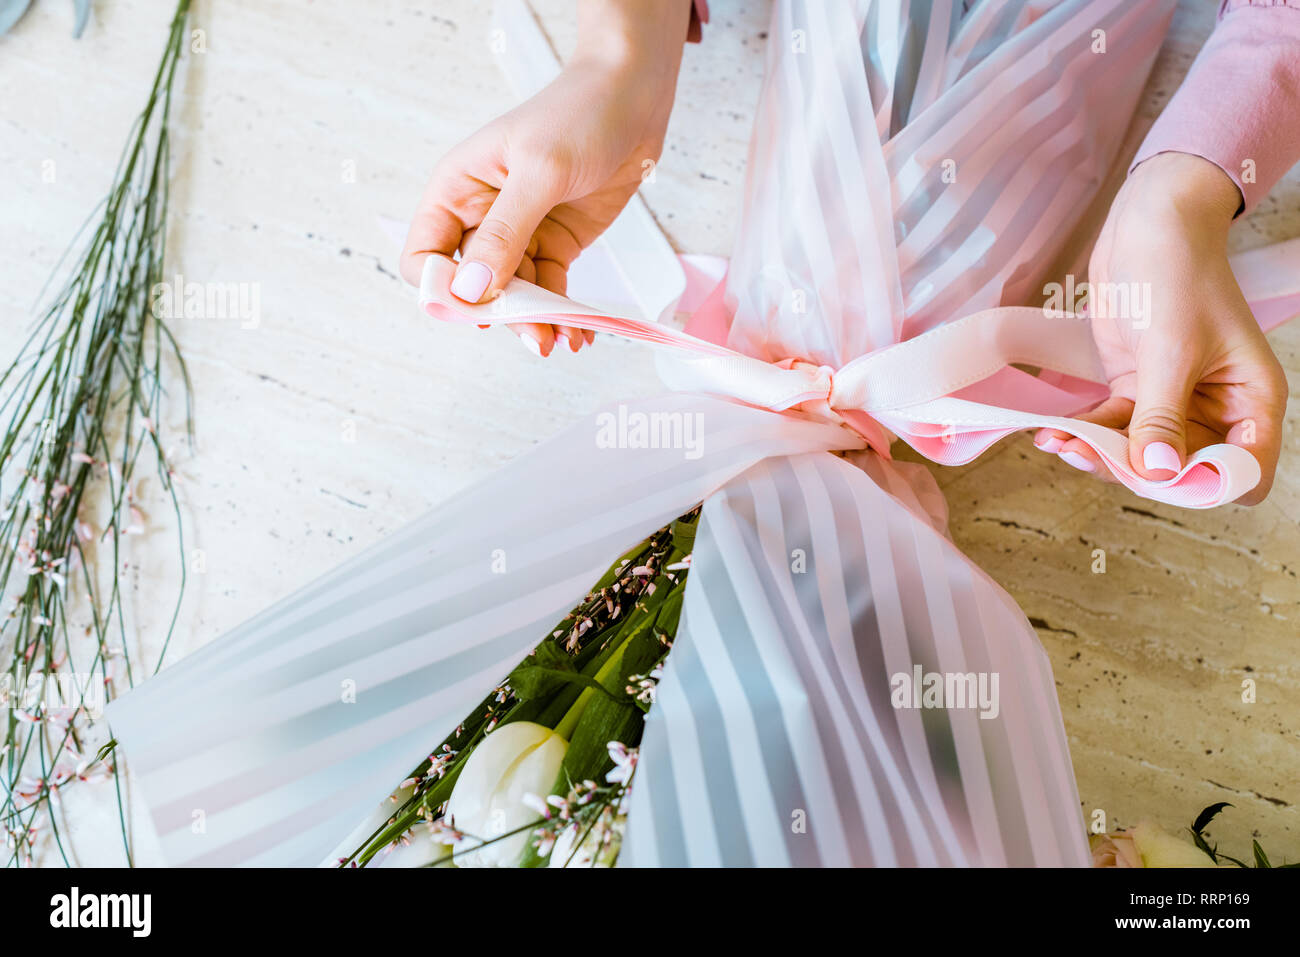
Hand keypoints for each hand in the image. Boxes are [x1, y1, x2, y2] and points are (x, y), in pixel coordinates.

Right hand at [400, 3, 690, 355]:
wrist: (635, 97)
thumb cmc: (580, 113)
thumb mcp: (540, 171)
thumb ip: (505, 232)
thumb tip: (472, 287)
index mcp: (457, 189)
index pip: (424, 255)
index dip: (443, 289)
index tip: (477, 310)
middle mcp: (480, 215)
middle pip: (474, 285)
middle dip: (501, 314)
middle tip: (536, 335)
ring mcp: (519, 233)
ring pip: (514, 295)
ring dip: (536, 322)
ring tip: (561, 341)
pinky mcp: (554, 244)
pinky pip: (549, 291)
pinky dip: (561, 315)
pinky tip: (577, 334)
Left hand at [1034, 152, 1287, 504]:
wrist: (1148, 225)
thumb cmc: (1178, 275)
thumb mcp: (1171, 349)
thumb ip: (1162, 414)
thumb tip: (1158, 471)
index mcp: (1252, 401)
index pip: (1245, 470)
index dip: (1207, 485)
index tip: (1158, 479)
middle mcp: (1218, 408)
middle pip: (1183, 469)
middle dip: (1135, 471)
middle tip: (1087, 458)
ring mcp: (1175, 400)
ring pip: (1141, 452)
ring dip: (1101, 454)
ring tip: (1061, 445)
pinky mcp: (1138, 388)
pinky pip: (1115, 427)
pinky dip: (1088, 433)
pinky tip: (1054, 434)